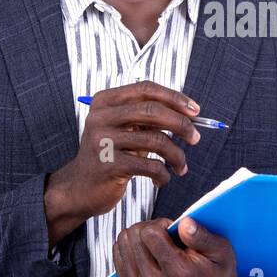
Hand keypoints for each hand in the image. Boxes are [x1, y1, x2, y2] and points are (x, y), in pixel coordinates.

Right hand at [43, 81, 200, 241]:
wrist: (80, 187)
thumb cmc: (110, 155)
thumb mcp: (124, 128)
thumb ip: (147, 116)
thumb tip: (189, 113)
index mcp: (105, 101)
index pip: (146, 89)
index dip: (175, 98)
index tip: (195, 110)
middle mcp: (101, 117)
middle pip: (153, 110)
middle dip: (181, 124)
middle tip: (195, 138)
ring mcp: (103, 141)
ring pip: (156, 140)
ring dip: (176, 155)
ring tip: (180, 166)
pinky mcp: (110, 165)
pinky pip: (150, 166)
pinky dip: (163, 174)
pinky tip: (162, 178)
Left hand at [113, 215, 247, 276]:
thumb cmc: (215, 275)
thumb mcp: (222, 251)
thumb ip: (202, 236)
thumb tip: (184, 223)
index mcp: (179, 273)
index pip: (150, 234)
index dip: (161, 224)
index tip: (171, 229)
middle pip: (133, 237)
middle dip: (148, 228)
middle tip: (163, 235)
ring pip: (122, 244)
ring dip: (137, 237)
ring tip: (155, 243)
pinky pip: (117, 257)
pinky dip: (129, 248)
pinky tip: (145, 251)